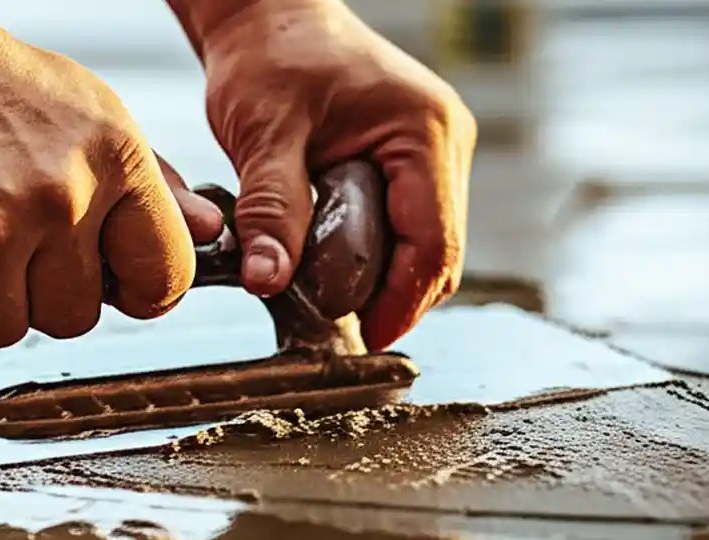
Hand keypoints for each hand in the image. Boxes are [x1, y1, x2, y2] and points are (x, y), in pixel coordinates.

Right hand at [0, 5, 221, 346]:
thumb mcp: (94, 117)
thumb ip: (156, 185)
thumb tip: (208, 233)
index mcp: (114, 162)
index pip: (163, 277)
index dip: (137, 291)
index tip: (111, 283)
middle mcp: (57, 198)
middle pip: (74, 320)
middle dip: (43, 295)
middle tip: (14, 246)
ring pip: (5, 331)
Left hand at [179, 0, 476, 348]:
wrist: (271, 20)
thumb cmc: (270, 58)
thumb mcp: (264, 133)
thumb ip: (270, 207)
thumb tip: (268, 280)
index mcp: (425, 131)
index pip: (434, 243)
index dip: (402, 300)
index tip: (364, 338)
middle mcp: (444, 144)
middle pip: (437, 254)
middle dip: (391, 296)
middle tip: (333, 325)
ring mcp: (435, 156)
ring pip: (425, 247)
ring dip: (382, 279)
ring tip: (326, 297)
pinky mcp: (414, 166)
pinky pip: (408, 229)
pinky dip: (376, 256)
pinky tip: (333, 268)